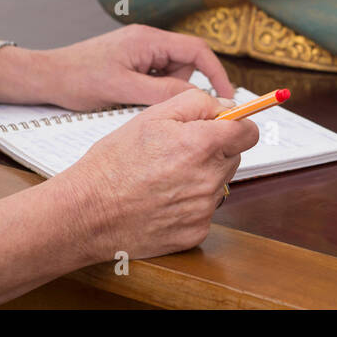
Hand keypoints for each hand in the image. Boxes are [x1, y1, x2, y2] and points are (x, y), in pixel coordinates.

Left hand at [5, 24, 234, 111]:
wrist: (46, 76)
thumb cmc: (77, 78)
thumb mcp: (123, 89)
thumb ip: (162, 92)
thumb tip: (197, 97)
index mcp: (149, 39)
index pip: (197, 50)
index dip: (216, 72)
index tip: (226, 96)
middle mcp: (147, 41)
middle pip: (185, 64)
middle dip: (180, 86)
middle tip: (154, 101)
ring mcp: (139, 51)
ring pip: (171, 74)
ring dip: (162, 91)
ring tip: (132, 99)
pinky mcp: (131, 63)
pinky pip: (155, 78)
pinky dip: (150, 92)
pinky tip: (128, 98)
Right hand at [60, 88, 259, 260]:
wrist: (87, 212)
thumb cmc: (113, 163)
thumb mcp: (151, 116)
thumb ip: (196, 104)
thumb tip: (226, 107)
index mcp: (201, 145)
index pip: (248, 133)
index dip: (237, 126)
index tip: (225, 127)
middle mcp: (208, 179)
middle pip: (233, 157)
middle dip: (214, 150)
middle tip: (178, 151)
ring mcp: (203, 209)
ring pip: (218, 184)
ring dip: (201, 177)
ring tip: (164, 177)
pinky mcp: (195, 233)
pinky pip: (204, 211)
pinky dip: (189, 205)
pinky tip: (161, 200)